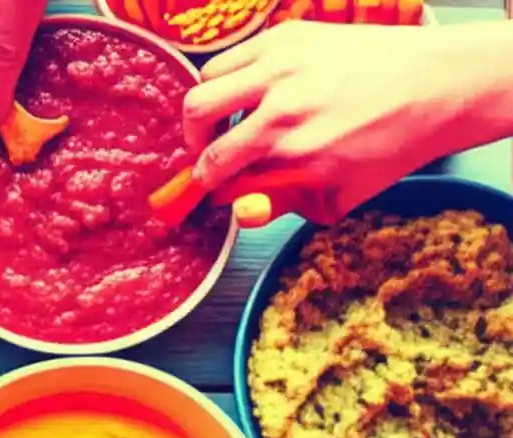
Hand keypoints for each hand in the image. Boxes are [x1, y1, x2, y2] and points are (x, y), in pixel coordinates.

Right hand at [183, 21, 512, 224]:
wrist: (436, 85)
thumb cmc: (393, 142)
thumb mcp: (340, 194)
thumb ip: (282, 204)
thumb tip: (238, 210)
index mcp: (291, 149)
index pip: (216, 168)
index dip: (204, 183)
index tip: (208, 187)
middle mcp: (279, 103)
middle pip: (196, 116)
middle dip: (192, 143)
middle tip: (205, 155)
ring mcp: (280, 63)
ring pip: (206, 83)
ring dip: (204, 109)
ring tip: (221, 123)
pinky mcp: (287, 36)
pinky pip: (232, 56)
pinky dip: (228, 78)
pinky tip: (247, 93)